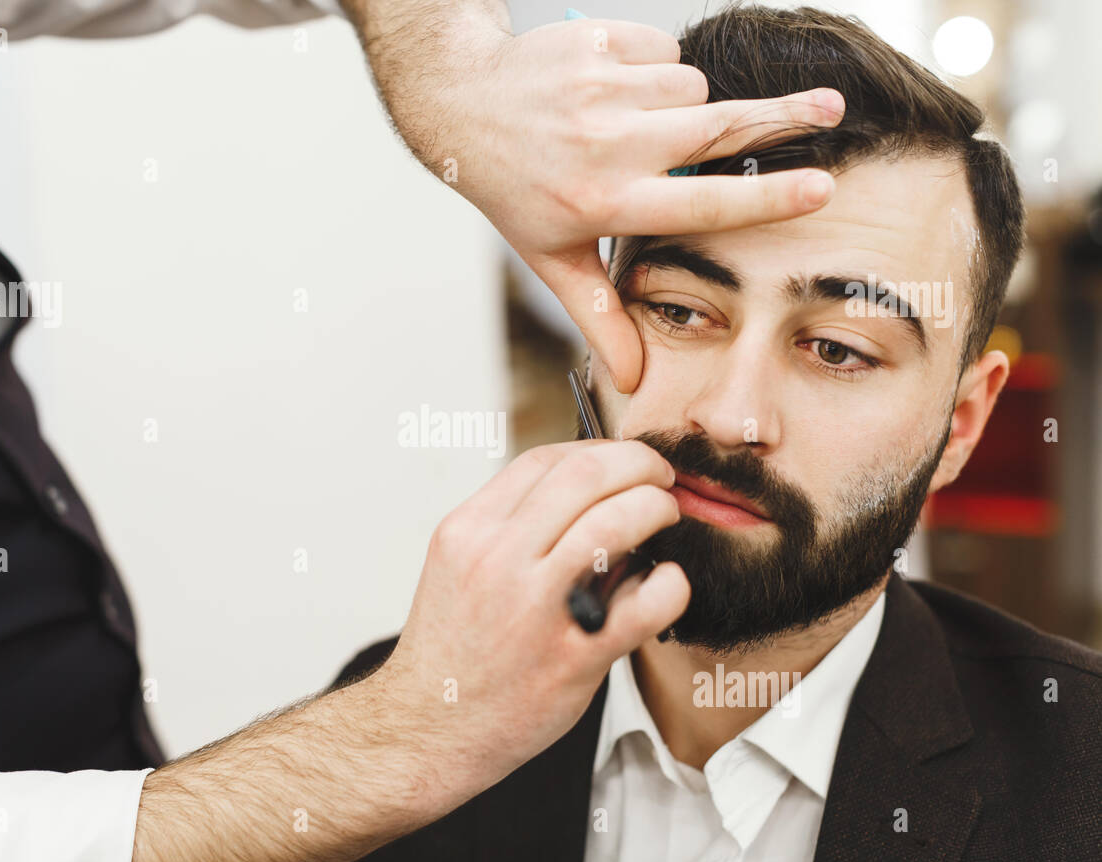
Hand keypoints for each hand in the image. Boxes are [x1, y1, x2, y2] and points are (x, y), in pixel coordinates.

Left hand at [351, 4, 843, 392]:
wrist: (464, 104)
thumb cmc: (517, 191)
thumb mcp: (552, 258)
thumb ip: (600, 315)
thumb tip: (631, 381)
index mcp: (605, 203)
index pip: (702, 204)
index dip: (768, 198)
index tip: (823, 189)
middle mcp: (606, 145)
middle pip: (719, 129)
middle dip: (785, 116)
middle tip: (835, 107)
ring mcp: (601, 88)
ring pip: (692, 88)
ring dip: (684, 106)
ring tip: (638, 126)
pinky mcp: (597, 43)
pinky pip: (663, 53)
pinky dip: (653, 71)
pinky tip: (614, 91)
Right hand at [370, 439, 689, 787]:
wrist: (427, 726)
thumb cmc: (452, 649)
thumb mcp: (460, 566)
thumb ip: (515, 528)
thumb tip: (589, 495)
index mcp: (469, 530)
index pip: (546, 459)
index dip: (599, 451)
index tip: (623, 464)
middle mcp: (497, 558)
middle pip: (585, 474)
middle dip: (639, 465)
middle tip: (661, 480)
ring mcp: (533, 607)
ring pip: (614, 522)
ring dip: (656, 509)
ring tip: (667, 520)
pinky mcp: (570, 657)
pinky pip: (641, 605)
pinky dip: (669, 585)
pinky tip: (668, 584)